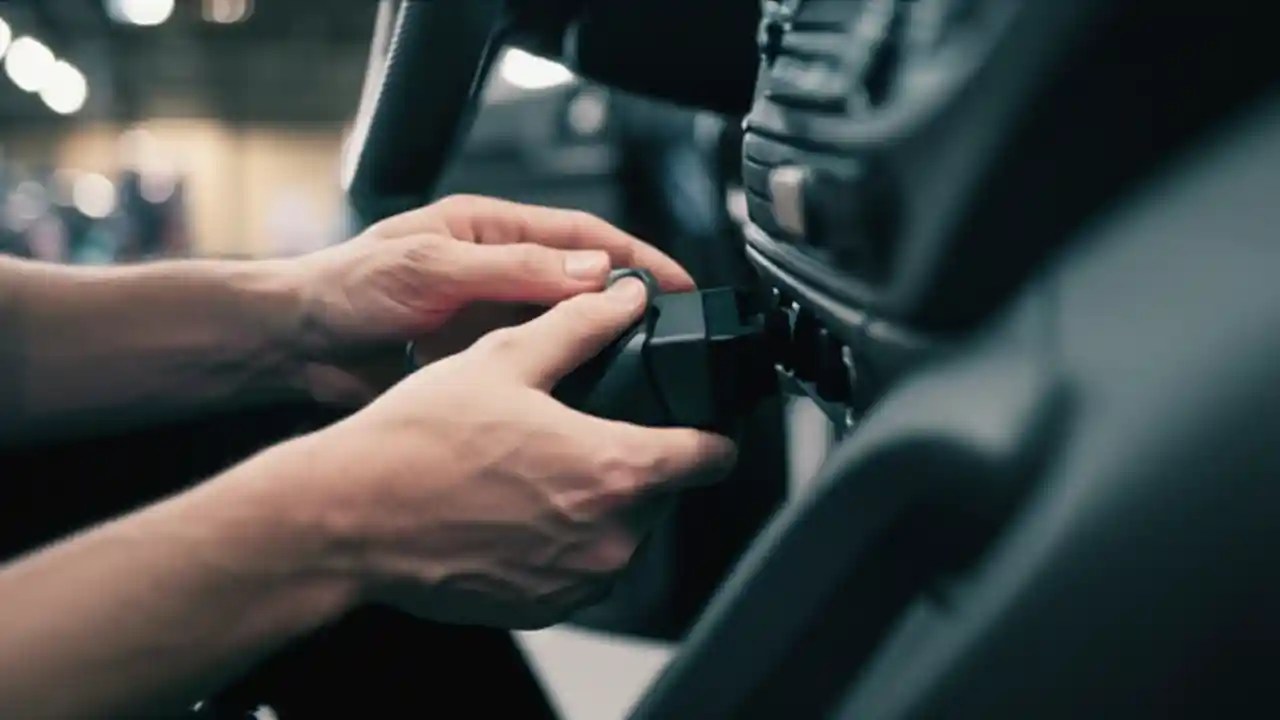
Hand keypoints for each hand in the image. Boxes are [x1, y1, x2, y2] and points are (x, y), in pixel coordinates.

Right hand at [270, 278, 735, 628]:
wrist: (352, 518)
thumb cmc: (419, 443)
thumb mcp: (505, 361)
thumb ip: (581, 326)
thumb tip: (623, 298)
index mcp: (615, 471)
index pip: (712, 457)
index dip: (711, 432)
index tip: (700, 424)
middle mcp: (609, 538)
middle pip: (663, 493)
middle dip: (634, 461)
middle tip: (574, 432)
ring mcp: (579, 581)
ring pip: (621, 532)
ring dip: (596, 502)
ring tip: (532, 468)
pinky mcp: (545, 607)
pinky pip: (580, 568)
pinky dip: (561, 540)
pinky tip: (512, 508)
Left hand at [288, 195, 694, 404]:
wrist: (296, 343)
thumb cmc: (346, 286)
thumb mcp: (433, 268)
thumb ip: (512, 269)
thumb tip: (591, 269)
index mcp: (491, 229)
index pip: (584, 236)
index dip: (636, 258)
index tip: (676, 285)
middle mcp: (497, 269)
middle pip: (583, 283)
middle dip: (628, 306)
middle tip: (672, 336)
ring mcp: (489, 315)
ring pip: (563, 329)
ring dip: (599, 347)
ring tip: (641, 374)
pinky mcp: (475, 358)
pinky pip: (533, 365)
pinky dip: (562, 380)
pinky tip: (583, 403)